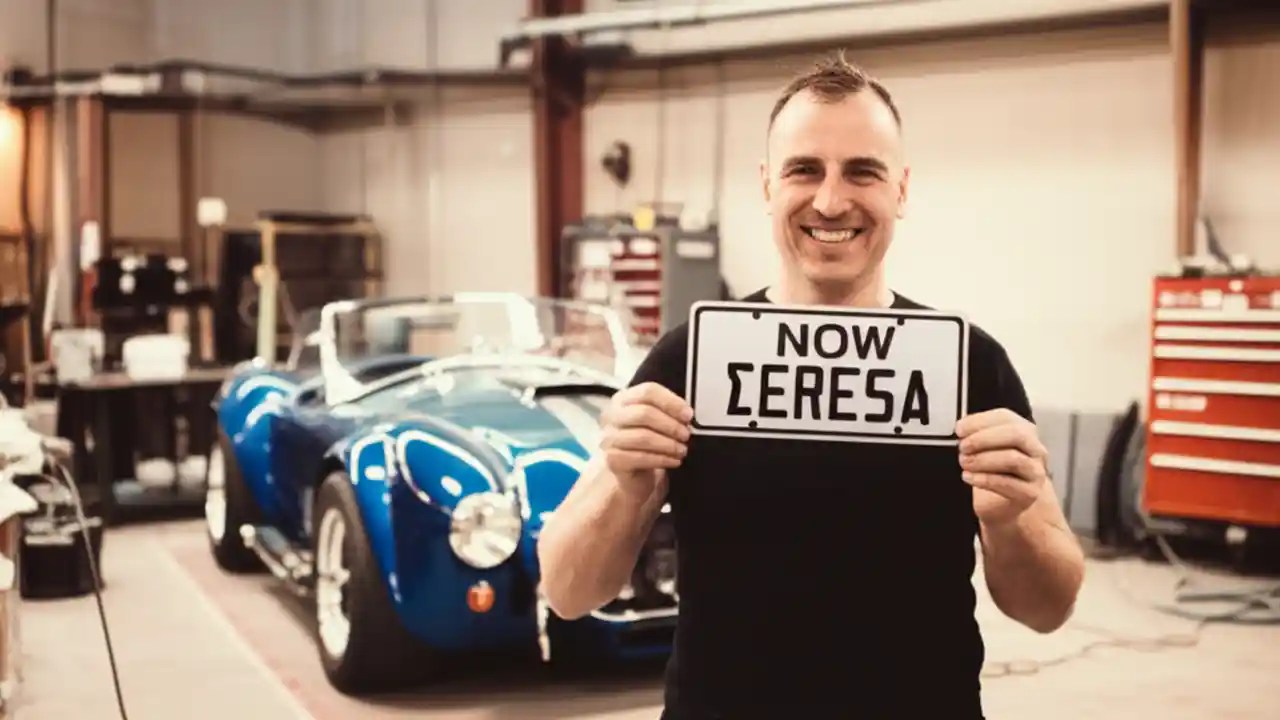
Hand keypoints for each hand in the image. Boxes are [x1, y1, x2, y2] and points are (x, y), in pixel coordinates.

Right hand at [598, 382, 693, 500]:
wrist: (633, 472)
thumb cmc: (648, 441)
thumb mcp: (657, 421)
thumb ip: (668, 412)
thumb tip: (686, 415)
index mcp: (623, 399)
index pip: (648, 392)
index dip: (671, 402)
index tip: (688, 415)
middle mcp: (612, 415)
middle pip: (644, 413)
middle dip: (671, 425)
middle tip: (686, 435)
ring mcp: (609, 438)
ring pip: (643, 437)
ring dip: (668, 444)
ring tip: (682, 450)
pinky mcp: (613, 460)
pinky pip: (641, 457)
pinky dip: (662, 459)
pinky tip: (674, 461)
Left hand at [955, 409, 1048, 527]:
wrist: (1006, 502)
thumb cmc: (995, 470)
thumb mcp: (987, 448)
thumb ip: (977, 435)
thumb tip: (961, 428)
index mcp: (1024, 430)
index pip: (1005, 417)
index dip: (980, 421)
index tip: (959, 429)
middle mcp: (1035, 449)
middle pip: (1016, 434)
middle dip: (984, 438)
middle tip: (963, 446)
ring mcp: (1035, 471)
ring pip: (1014, 459)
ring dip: (984, 459)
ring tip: (964, 462)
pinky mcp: (1030, 493)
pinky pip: (1008, 484)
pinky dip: (984, 479)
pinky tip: (968, 477)